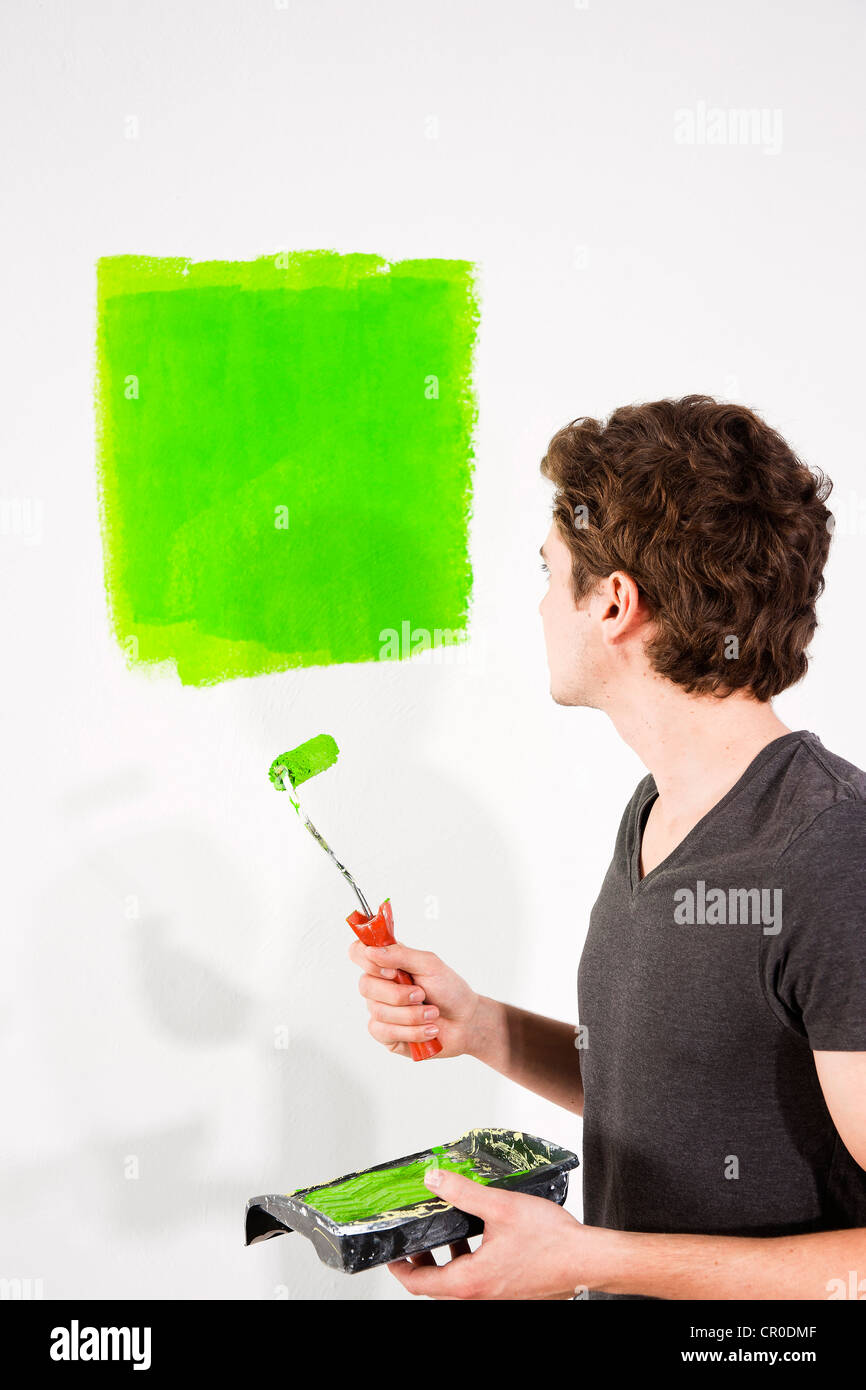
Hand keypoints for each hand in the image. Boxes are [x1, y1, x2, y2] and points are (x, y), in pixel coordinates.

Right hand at [347, 938, 481, 1059]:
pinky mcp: (385, 1034)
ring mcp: (380, 1010)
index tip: (391, 971)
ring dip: (412, 1015)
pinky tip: (428, 1030)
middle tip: (422, 994)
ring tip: (432, 1014)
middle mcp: (380, 985)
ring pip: (378, 1011)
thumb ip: (401, 955)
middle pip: (365, 985)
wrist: (466, 1022)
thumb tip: (371, 951)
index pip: (358, 953)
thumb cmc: (449, 989)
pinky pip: (384, 1032)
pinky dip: (411, 1032)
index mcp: (388, 963)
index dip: (366, 960)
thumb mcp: (429, 964)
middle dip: (398, 994)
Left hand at [387, 1167, 601, 1299]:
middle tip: (414, 1235)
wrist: (586, 1259)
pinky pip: (477, 1279)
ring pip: (457, 1282)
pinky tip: (477, 1234)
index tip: (390, 1250)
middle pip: (435, 1285)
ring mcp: (495, 1296)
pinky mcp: (508, 1290)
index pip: (419, 1285)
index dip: (399, 1267)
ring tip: (443, 1230)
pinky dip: (467, 1259)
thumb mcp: (500, 1207)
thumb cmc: (551, 1240)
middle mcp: (480, 1295)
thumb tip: (433, 1179)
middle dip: (421, 1259)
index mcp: (471, 1281)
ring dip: (445, 1258)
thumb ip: (463, 1192)